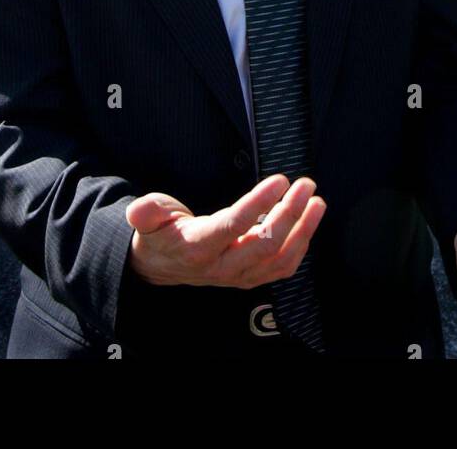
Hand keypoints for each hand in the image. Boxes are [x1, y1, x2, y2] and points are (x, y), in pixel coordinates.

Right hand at [125, 174, 325, 288]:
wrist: (161, 267)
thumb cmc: (159, 235)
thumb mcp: (147, 218)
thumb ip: (146, 212)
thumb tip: (140, 209)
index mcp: (197, 247)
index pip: (234, 225)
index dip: (259, 203)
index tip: (280, 180)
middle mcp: (221, 267)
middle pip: (264, 244)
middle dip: (290, 213)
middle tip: (306, 184)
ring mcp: (238, 276)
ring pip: (279, 259)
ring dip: (303, 230)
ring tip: (316, 201)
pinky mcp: (250, 277)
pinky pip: (281, 268)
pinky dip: (300, 246)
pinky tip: (308, 222)